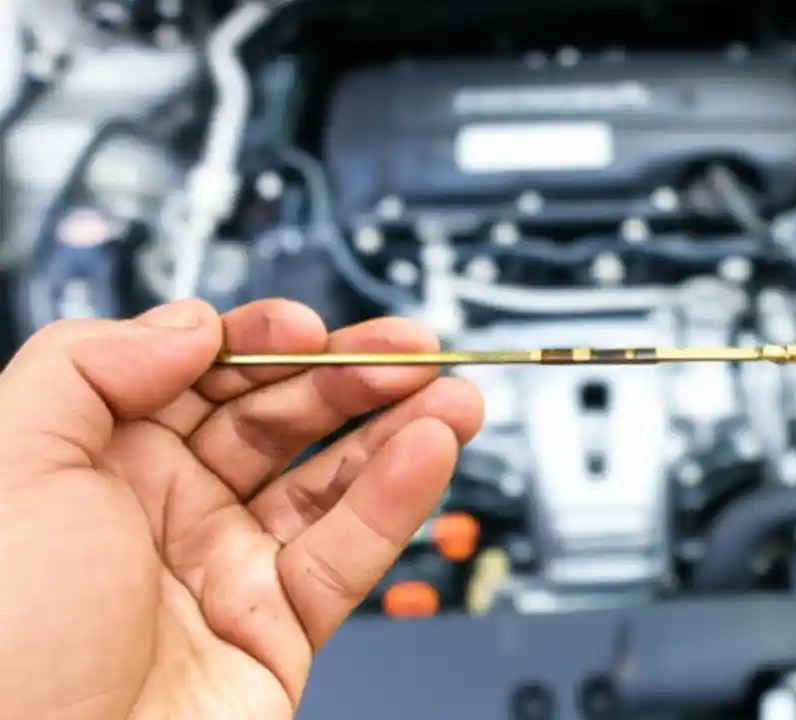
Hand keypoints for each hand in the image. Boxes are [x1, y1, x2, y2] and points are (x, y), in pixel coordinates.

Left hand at [0, 299, 482, 718]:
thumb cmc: (0, 643)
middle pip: (278, 420)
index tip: (305, 328)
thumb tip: (191, 323)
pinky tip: (428, 452)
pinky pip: (348, 553)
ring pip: (329, 483)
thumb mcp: (10, 466)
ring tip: (452, 396)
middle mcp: (165, 511)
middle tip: (410, 352)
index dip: (260, 343)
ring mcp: (227, 570)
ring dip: (397, 432)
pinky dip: (397, 500)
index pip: (199, 378)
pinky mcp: (278, 629)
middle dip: (350, 377)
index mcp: (97, 464)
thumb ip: (88, 365)